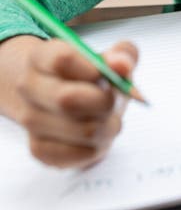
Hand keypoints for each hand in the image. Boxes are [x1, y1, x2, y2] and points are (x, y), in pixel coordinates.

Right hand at [11, 36, 137, 167]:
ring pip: (81, 131)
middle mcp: (29, 86)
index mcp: (42, 56)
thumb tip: (121, 65)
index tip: (109, 76)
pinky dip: (97, 147)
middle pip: (67, 99)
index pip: (62, 60)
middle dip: (104, 102)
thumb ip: (123, 55)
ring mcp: (30, 120)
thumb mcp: (110, 58)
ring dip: (107, 127)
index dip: (93, 70)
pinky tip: (96, 136)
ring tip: (108, 119)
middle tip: (114, 101)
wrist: (67, 100)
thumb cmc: (92, 77)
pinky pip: (78, 154)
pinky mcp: (38, 149)